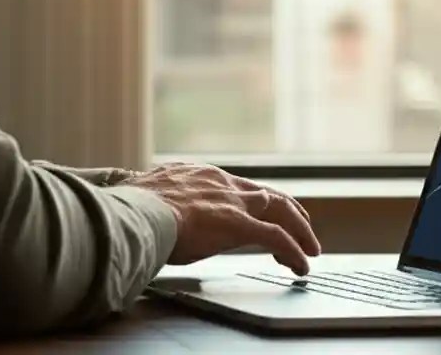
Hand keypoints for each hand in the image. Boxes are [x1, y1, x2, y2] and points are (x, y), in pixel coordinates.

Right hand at [121, 163, 321, 275]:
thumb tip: (143, 209)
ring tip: (310, 248)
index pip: (237, 186)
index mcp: (199, 176)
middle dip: (288, 209)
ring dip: (299, 229)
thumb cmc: (130, 209)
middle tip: (303, 226)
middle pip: (265, 193)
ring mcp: (231, 202)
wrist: (133, 212)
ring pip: (279, 209)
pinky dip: (293, 251)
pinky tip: (301, 265)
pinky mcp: (238, 224)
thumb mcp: (147, 197)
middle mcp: (220, 182)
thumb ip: (157, 202)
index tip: (260, 213)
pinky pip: (276, 238)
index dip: (254, 201)